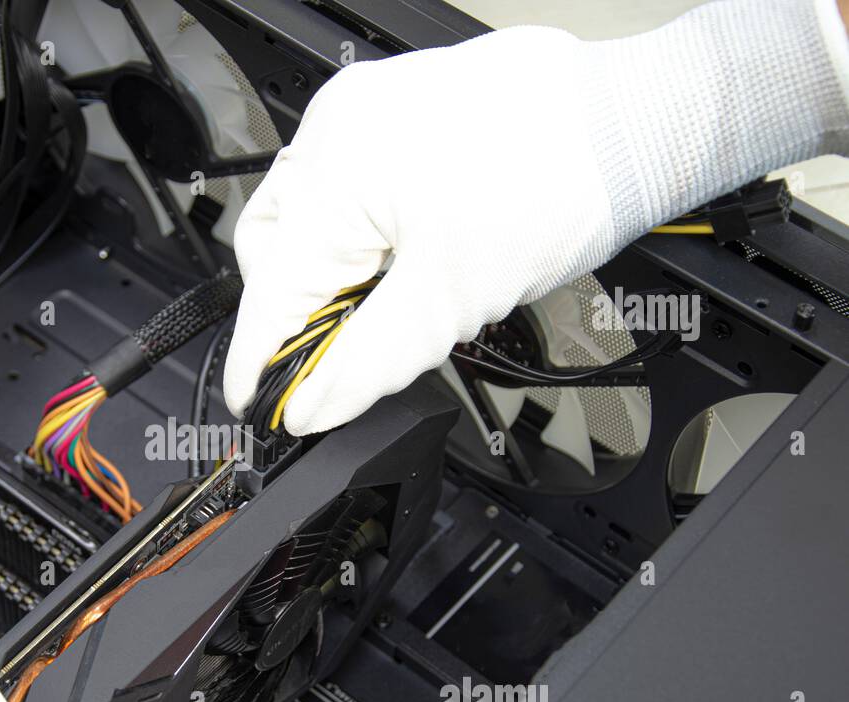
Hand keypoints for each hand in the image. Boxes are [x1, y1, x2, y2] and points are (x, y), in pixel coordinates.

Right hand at [224, 0, 848, 435]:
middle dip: (297, 310)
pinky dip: (353, 235)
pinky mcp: (386, 115)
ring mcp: (358, 115)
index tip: (255, 403)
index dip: (259, 358)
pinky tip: (394, 255)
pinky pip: (338, 188)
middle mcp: (334, 131)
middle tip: (339, 356)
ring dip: (325, 272)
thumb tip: (313, 406)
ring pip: (303, 219)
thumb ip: (368, 361)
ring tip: (382, 300)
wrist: (628, 122)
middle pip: (273, 250)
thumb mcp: (452, 298)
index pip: (271, 288)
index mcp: (337, 172)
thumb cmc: (561, 182)